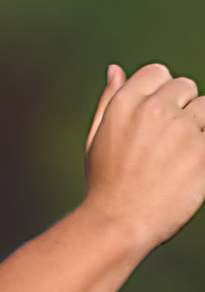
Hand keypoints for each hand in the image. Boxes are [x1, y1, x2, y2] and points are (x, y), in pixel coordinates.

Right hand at [81, 63, 204, 249]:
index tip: (156, 119)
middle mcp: (153, 110)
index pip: (158, 73)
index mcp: (124, 103)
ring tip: (182, 155)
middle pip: (186, 87)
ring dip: (200, 127)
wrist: (120, 221)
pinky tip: (192, 165)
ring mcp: (181, 128)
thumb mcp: (97, 138)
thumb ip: (109, 100)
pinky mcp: (203, 151)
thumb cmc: (106, 183)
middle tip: (169, 143)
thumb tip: (116, 69)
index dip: (161, 93)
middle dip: (183, 109)